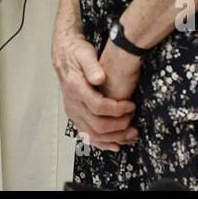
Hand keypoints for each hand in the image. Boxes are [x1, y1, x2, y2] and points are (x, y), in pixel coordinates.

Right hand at [52, 27, 137, 150]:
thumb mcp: (85, 53)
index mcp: (75, 88)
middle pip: (96, 125)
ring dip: (114, 138)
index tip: (131, 105)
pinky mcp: (75, 117)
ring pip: (93, 135)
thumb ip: (92, 66)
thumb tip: (100, 79)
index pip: (98, 107)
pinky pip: (88, 136)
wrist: (64, 56)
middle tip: (133, 119)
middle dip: (119, 126)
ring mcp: (73, 112)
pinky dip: (103, 143)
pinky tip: (116, 145)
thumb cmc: (76, 53)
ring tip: (132, 134)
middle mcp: (72, 104)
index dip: (117, 110)